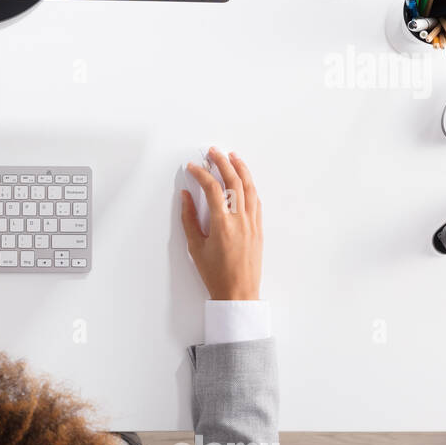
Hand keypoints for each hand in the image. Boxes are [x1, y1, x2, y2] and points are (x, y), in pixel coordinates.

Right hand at [181, 148, 261, 300]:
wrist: (238, 293)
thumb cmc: (215, 274)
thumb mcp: (195, 247)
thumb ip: (189, 218)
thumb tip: (186, 196)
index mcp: (222, 224)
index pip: (213, 188)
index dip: (201, 173)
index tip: (192, 167)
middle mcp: (240, 220)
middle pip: (234, 181)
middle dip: (222, 162)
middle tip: (213, 151)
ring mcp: (252, 223)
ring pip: (249, 187)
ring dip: (241, 169)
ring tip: (233, 156)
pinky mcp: (259, 228)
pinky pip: (256, 200)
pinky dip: (250, 186)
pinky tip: (244, 180)